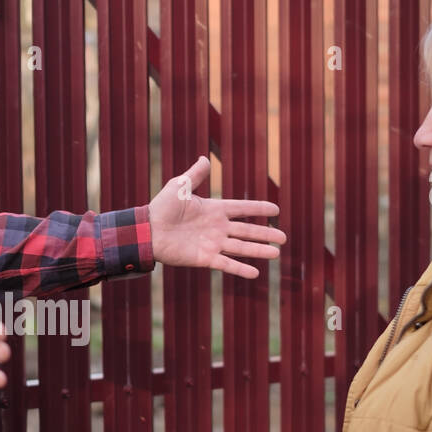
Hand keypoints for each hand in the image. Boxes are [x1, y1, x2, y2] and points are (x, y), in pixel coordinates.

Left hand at [148, 155, 285, 278]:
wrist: (147, 230)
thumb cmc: (161, 207)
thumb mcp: (179, 186)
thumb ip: (194, 175)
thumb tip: (204, 158)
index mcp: (214, 209)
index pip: (242, 209)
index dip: (258, 209)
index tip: (275, 210)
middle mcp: (216, 228)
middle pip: (247, 231)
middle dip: (265, 234)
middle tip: (283, 238)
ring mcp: (212, 244)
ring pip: (241, 248)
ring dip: (258, 251)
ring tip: (276, 253)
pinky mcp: (204, 258)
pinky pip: (226, 264)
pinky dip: (240, 269)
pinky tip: (255, 273)